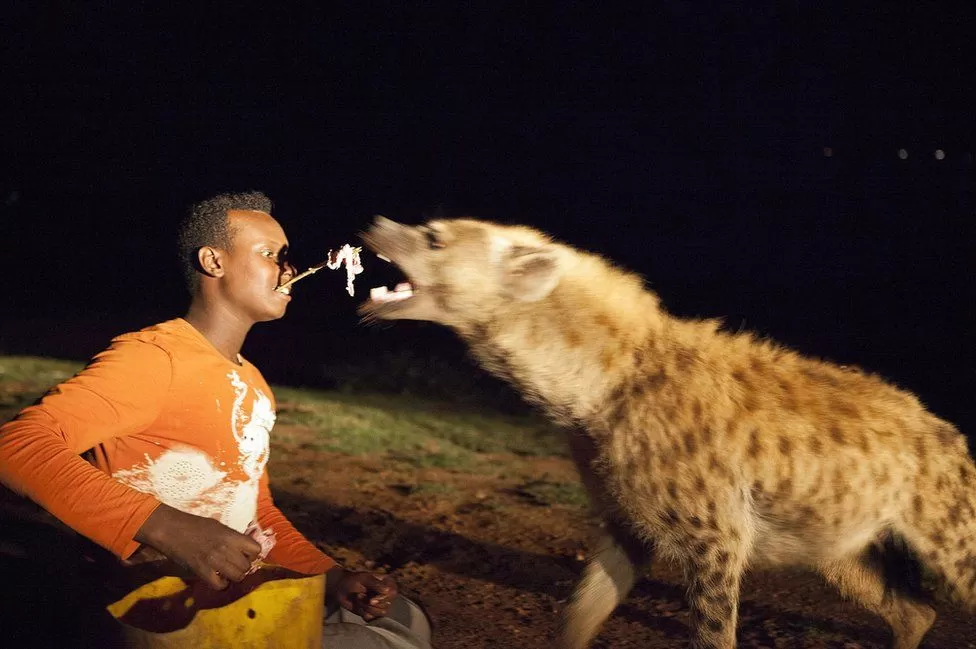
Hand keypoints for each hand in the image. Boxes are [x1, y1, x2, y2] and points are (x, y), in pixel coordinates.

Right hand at [134, 503, 261, 589]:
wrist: (172, 530)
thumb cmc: (196, 525)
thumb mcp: (220, 526)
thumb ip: (234, 537)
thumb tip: (247, 546)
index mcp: (231, 535)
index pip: (256, 549)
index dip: (252, 553)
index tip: (246, 553)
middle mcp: (225, 549)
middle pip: (247, 566)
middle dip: (243, 566)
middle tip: (235, 563)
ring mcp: (214, 561)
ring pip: (237, 577)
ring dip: (234, 576)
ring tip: (227, 571)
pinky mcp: (202, 572)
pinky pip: (220, 585)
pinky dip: (221, 584)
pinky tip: (218, 579)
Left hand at [327, 567, 397, 620]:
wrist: (341, 589)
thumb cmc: (352, 580)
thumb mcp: (363, 579)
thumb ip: (375, 584)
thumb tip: (388, 591)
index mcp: (387, 582)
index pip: (392, 593)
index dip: (383, 598)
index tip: (371, 600)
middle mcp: (386, 594)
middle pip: (387, 604)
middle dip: (371, 604)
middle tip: (359, 596)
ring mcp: (380, 603)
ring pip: (382, 612)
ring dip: (367, 608)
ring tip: (358, 599)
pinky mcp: (373, 612)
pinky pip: (374, 618)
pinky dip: (365, 614)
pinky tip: (359, 607)